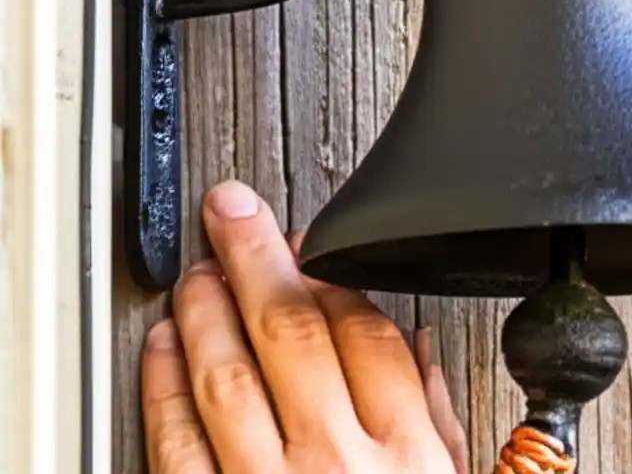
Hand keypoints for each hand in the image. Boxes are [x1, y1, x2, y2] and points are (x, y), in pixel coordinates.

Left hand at [141, 181, 468, 473]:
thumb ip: (438, 423)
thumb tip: (421, 351)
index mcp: (405, 452)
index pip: (366, 333)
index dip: (332, 276)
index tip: (308, 246)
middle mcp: (335, 462)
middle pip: (291, 331)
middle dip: (257, 257)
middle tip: (230, 211)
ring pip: (227, 376)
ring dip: (207, 311)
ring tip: (198, 272)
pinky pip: (176, 442)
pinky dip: (164, 386)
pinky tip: (165, 347)